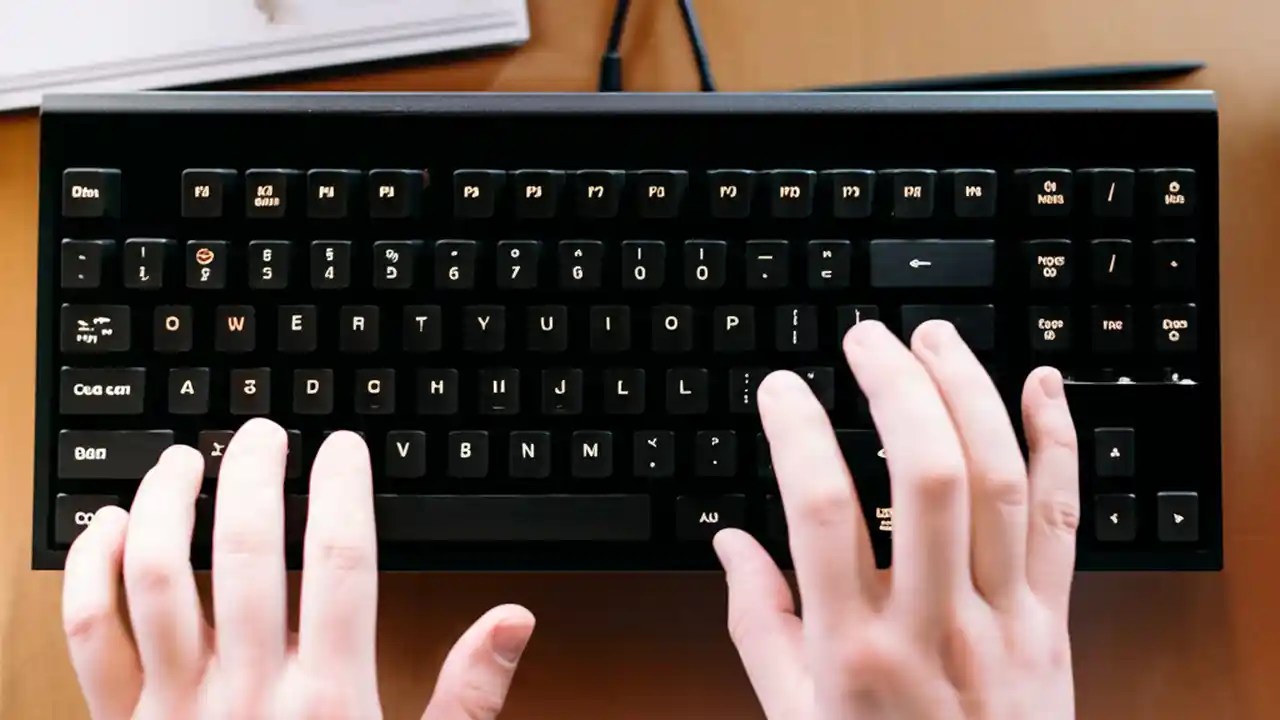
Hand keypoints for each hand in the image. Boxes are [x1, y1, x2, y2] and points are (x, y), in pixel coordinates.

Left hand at [61, 419, 535, 719]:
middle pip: (245, 549)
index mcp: (329, 699)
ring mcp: (178, 707)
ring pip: (159, 575)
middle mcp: (249, 693)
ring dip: (166, 504)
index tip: (343, 448)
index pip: (340, 560)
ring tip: (184, 461)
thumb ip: (468, 695)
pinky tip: (109, 529)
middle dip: (252, 472)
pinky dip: (90, 572)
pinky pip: (89, 635)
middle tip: (263, 433)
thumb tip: (514, 620)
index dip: (342, 488)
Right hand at [715, 320, 1079, 718]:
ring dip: (969, 395)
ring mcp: (1002, 618)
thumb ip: (757, 625)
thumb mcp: (794, 716)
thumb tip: (729, 545)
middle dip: (896, 388)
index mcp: (854, 649)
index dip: (797, 433)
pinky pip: (1065, 519)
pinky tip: (1042, 384)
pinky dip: (1059, 442)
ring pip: (1000, 484)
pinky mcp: (1052, 619)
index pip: (821, 513)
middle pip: (926, 478)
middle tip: (866, 339)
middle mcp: (934, 626)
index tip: (781, 390)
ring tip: (934, 339)